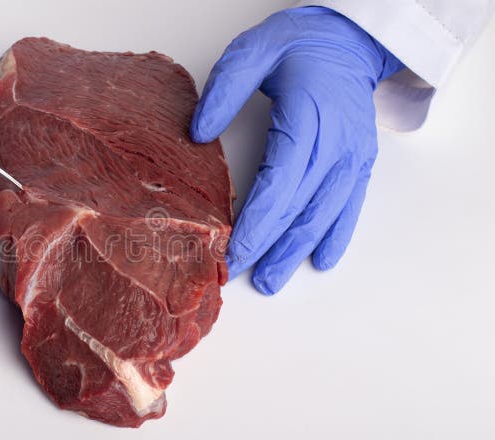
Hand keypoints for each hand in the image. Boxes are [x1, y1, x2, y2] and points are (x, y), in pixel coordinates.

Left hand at [191, 7, 403, 294]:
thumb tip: (198, 134)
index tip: (234, 253)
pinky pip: (350, 206)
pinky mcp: (361, 162)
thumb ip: (224, 90)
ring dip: (298, 250)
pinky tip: (322, 260)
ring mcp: (353, 156)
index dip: (257, 225)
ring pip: (325, 214)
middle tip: (243, 277)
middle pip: (300, 207)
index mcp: (307, 119)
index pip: (279, 185)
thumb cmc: (300, 45)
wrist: (350, 39)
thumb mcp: (254, 51)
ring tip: (273, 279)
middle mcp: (336, 145)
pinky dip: (336, 235)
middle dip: (270, 247)